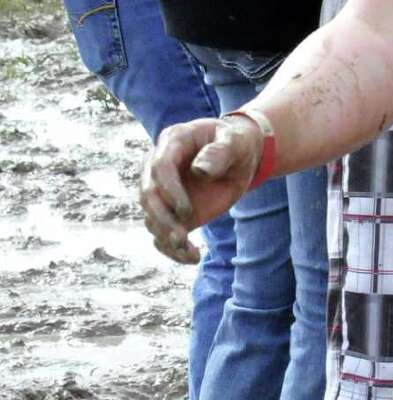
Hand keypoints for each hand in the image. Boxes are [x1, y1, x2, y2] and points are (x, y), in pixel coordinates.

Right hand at [140, 115, 262, 263]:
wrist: (238, 157)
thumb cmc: (235, 143)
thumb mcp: (235, 142)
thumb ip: (220, 152)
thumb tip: (200, 171)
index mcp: (172, 142)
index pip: (159, 167)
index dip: (169, 190)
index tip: (186, 212)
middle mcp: (158, 167)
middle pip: (149, 196)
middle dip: (163, 220)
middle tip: (181, 239)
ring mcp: (162, 191)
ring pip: (152, 218)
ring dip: (167, 238)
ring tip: (191, 253)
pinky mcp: (171, 212)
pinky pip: (162, 234)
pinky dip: (173, 249)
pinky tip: (192, 257)